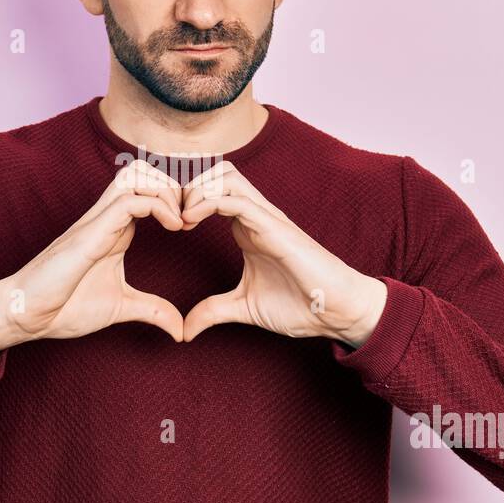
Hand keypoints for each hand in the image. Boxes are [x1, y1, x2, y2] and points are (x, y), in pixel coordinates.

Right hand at [0, 159, 185, 353]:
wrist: (26, 314)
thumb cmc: (64, 307)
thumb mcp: (120, 307)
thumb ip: (151, 311)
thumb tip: (178, 329)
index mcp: (115, 228)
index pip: (147, 188)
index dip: (175, 197)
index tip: (191, 226)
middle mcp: (106, 217)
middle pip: (143, 170)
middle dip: (175, 185)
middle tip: (190, 218)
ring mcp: (98, 220)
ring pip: (136, 174)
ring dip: (167, 190)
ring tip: (181, 221)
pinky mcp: (91, 232)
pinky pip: (130, 200)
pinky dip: (159, 205)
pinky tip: (174, 228)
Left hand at [178, 161, 387, 345]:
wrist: (337, 311)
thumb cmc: (301, 304)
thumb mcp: (244, 308)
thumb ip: (213, 312)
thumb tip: (185, 330)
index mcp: (247, 227)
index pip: (212, 190)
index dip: (184, 198)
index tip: (166, 222)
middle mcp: (255, 215)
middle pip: (215, 172)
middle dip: (185, 185)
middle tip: (167, 214)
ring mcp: (266, 217)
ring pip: (224, 176)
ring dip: (195, 190)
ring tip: (179, 218)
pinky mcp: (274, 227)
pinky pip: (236, 199)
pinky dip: (207, 202)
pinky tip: (189, 222)